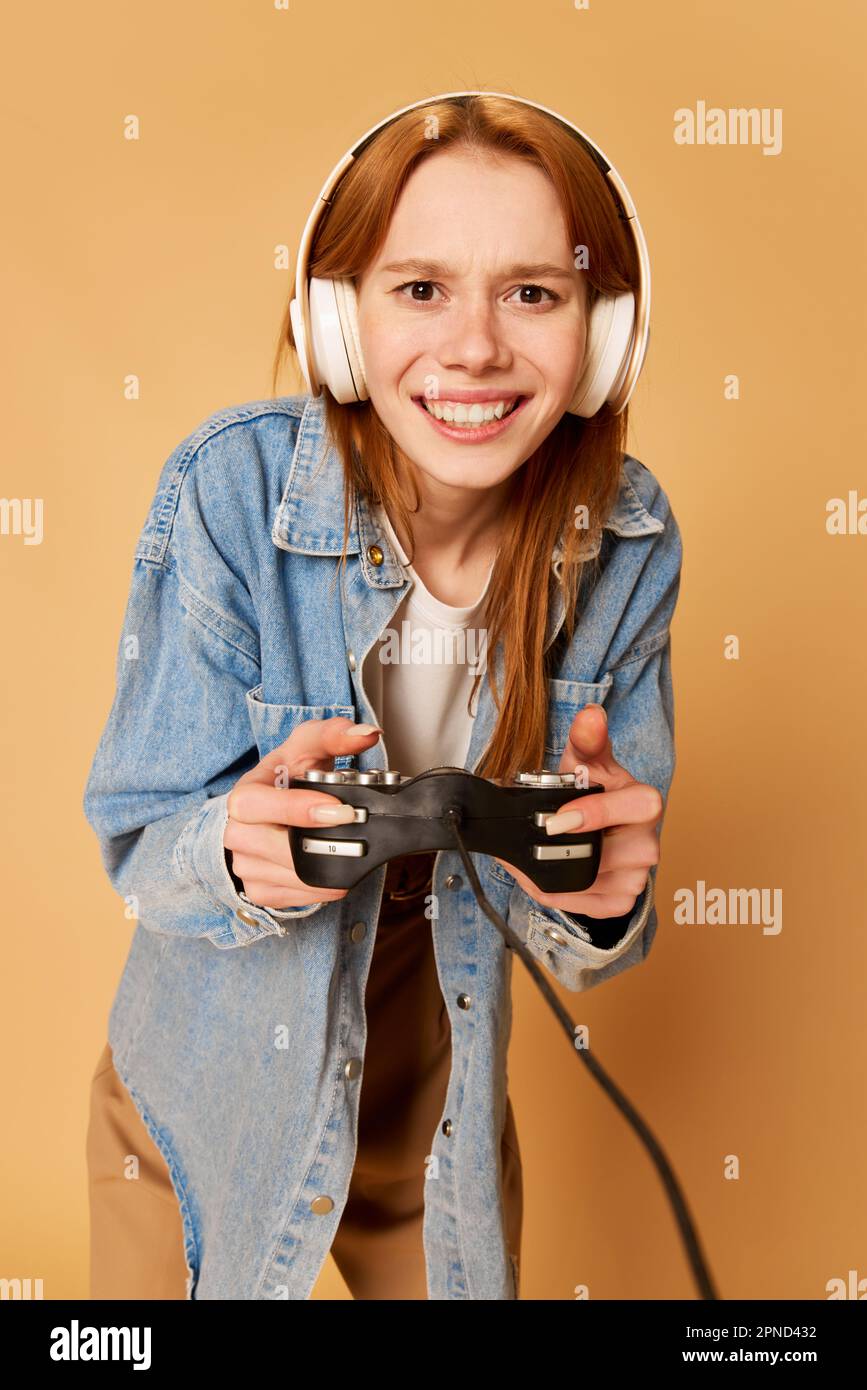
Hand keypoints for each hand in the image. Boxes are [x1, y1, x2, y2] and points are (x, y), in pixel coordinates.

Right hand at [224, 716, 382, 910]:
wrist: (270, 810)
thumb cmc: (287, 777)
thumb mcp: (306, 747)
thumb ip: (334, 735)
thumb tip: (366, 735)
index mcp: (243, 795)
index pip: (255, 805)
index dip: (296, 809)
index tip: (339, 810)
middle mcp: (236, 833)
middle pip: (272, 848)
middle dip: (316, 846)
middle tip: (356, 839)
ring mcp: (245, 866)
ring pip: (287, 877)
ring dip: (325, 868)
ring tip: (352, 851)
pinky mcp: (258, 891)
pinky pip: (293, 898)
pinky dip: (321, 888)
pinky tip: (335, 871)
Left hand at [493, 703, 662, 917]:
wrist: (596, 827)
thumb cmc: (592, 789)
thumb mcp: (587, 762)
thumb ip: (586, 739)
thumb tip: (591, 715)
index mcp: (644, 802)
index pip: (640, 806)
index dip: (601, 813)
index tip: (559, 818)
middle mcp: (649, 842)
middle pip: (621, 853)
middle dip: (575, 849)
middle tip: (539, 841)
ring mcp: (639, 876)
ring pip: (600, 883)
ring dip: (558, 874)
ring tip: (530, 858)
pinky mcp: (623, 900)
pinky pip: (591, 906)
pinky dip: (560, 896)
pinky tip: (544, 879)